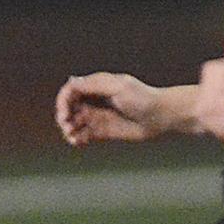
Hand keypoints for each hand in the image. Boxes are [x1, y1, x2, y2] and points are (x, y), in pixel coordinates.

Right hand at [55, 71, 170, 144]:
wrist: (161, 116)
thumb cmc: (143, 98)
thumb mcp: (119, 87)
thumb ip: (94, 85)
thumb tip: (71, 81)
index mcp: (96, 86)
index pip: (70, 91)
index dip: (63, 102)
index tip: (64, 115)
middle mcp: (94, 100)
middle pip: (69, 107)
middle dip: (64, 117)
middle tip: (68, 127)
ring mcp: (98, 116)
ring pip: (74, 122)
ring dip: (69, 130)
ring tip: (73, 137)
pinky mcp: (103, 131)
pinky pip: (84, 135)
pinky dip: (77, 139)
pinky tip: (78, 142)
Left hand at [194, 46, 223, 149]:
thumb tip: (214, 133)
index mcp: (209, 78)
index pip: (201, 108)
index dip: (211, 127)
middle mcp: (209, 72)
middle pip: (203, 109)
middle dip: (217, 128)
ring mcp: (218, 71)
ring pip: (210, 107)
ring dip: (222, 125)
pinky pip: (223, 101)